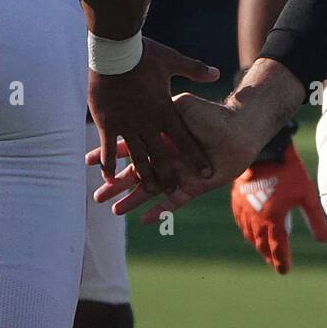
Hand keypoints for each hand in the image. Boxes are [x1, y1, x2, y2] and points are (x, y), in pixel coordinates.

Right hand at [88, 37, 218, 195]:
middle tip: (174, 189)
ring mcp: (127, 125)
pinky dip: (109, 165)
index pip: (185, 140)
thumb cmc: (144, 54)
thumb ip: (195, 70)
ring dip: (143, 175)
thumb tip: (217, 73)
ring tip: (148, 189)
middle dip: (169, 174)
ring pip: (137, 157)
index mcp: (165, 109)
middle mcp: (148, 122)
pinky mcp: (107, 123)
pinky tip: (109, 178)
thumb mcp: (173, 60)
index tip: (206, 173)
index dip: (196, 157)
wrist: (114, 50)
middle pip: (161, 155)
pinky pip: (108, 150)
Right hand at [90, 91, 280, 221]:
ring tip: (112, 212)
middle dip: (115, 184)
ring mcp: (179, 173)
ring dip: (132, 201)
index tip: (86, 163)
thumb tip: (140, 110)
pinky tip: (143, 222)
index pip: (129, 149)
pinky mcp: (194, 186)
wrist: (240, 129)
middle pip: (135, 173)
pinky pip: (175, 203)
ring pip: (150, 191)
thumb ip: (162, 111)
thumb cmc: (212, 114)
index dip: (109, 157)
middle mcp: (166, 158)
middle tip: (95, 196)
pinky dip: (160, 212)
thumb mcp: (183, 106)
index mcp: (160, 138)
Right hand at [230, 144, 326, 273]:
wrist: (265, 151)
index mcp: (274, 221)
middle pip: (262, 246)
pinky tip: (252, 231)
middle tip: (275, 263)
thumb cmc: (288, 172)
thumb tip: (323, 240)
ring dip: (258, 246)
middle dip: (269, 257)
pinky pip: (241, 223)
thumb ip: (315, 219)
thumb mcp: (307, 195)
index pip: (278, 249)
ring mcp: (244, 211)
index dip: (281, 262)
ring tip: (265, 250)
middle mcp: (256, 220)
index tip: (284, 271)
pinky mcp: (237, 201)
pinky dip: (248, 232)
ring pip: (250, 236)